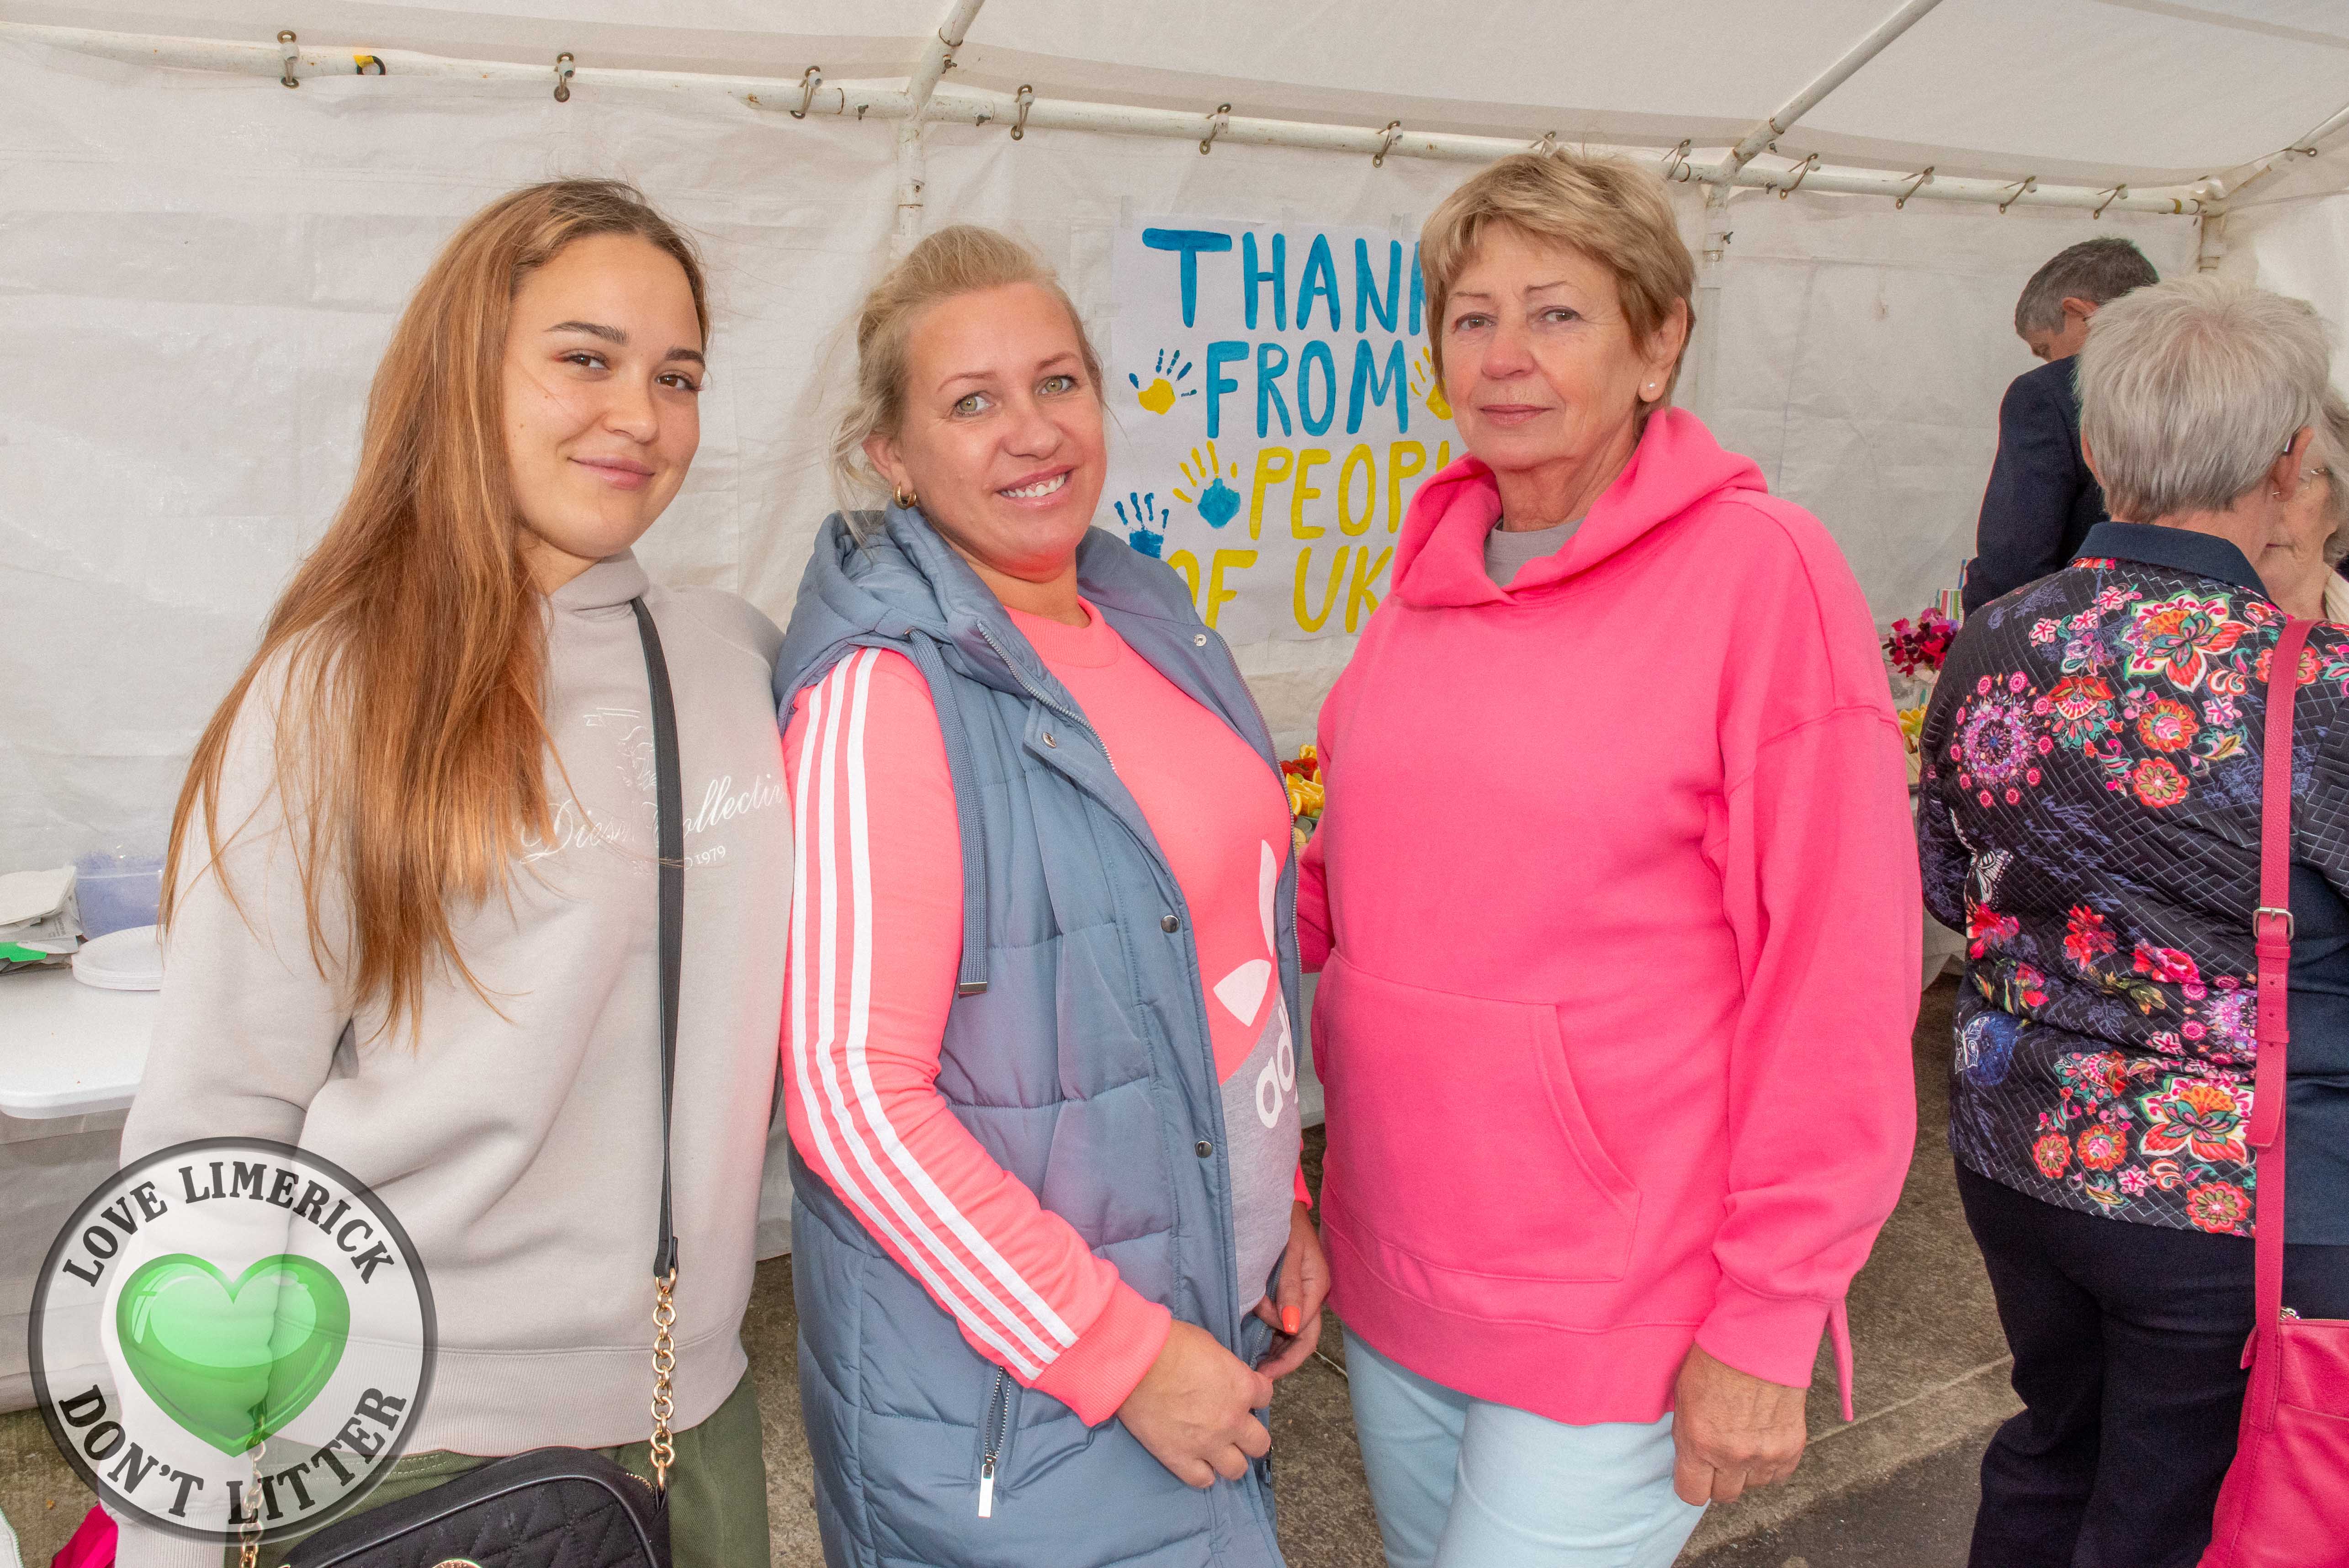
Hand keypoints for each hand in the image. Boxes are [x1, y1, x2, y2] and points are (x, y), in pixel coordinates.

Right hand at [1118, 1321, 1273, 1487]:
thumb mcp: (1211, 1346)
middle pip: (1260, 1443)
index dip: (1254, 1394)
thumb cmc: (1172, 1344)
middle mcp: (1233, 1421)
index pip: (1266, 1397)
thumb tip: (1225, 1377)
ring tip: (1217, 1451)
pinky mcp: (1180, 1459)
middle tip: (1234, 1428)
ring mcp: (1208, 1444)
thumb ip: (1226, 1369)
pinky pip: (1202, 1480)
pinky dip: (1202, 1473)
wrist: (1136, 1364)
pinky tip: (1196, 1463)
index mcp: (1243, 1388)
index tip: (1241, 1393)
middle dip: (1250, 1435)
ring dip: (1230, 1459)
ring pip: (1237, 1469)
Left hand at [1253, 1201, 1328, 1378]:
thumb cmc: (1282, 1221)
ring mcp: (1298, 1294)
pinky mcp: (1284, 1290)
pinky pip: (1279, 1319)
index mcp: (1316, 1287)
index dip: (1286, 1355)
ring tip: (1252, 1363)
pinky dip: (1268, 1333)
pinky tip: (1253, 1342)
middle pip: (1301, 1339)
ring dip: (1274, 1349)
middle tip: (1258, 1376)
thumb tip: (1291, 1327)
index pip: (1306, 1334)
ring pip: (1290, 1332)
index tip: (1263, 1369)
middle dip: (1282, 1360)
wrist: (1271, 1200)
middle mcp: (1310, 1295)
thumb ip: (1288, 1289)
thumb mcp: (1288, 1253)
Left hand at [1670, 1343, 1808, 1504]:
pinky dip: (1771, 1463)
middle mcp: (1732, 1455)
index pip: (1692, 1494)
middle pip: (1724, 1495)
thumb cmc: (1715, 1357)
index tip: (1694, 1471)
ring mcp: (1765, 1454)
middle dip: (1718, 1478)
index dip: (1691, 1483)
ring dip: (1747, 1470)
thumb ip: (1687, 1435)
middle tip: (1718, 1454)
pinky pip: (1779, 1474)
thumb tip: (1691, 1459)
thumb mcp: (1684, 1397)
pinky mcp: (1792, 1446)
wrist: (1758, 1336)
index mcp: (1698, 1443)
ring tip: (1743, 1440)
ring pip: (1753, 1485)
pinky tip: (1764, 1439)